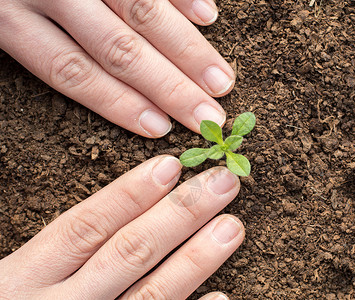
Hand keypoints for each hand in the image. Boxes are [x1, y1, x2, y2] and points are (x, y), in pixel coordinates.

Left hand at [0, 0, 234, 136]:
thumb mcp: (1, 18)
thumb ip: (41, 44)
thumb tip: (109, 85)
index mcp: (9, 19)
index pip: (74, 72)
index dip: (119, 104)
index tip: (160, 129)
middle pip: (118, 50)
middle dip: (170, 88)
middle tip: (208, 118)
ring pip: (140, 12)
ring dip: (187, 49)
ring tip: (220, 81)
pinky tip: (208, 16)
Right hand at [0, 156, 243, 298]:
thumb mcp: (16, 278)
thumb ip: (62, 252)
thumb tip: (129, 209)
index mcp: (28, 277)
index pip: (86, 227)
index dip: (130, 195)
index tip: (171, 166)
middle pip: (129, 252)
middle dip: (180, 214)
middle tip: (222, 183)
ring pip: (150, 294)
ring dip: (196, 260)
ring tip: (231, 227)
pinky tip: (221, 296)